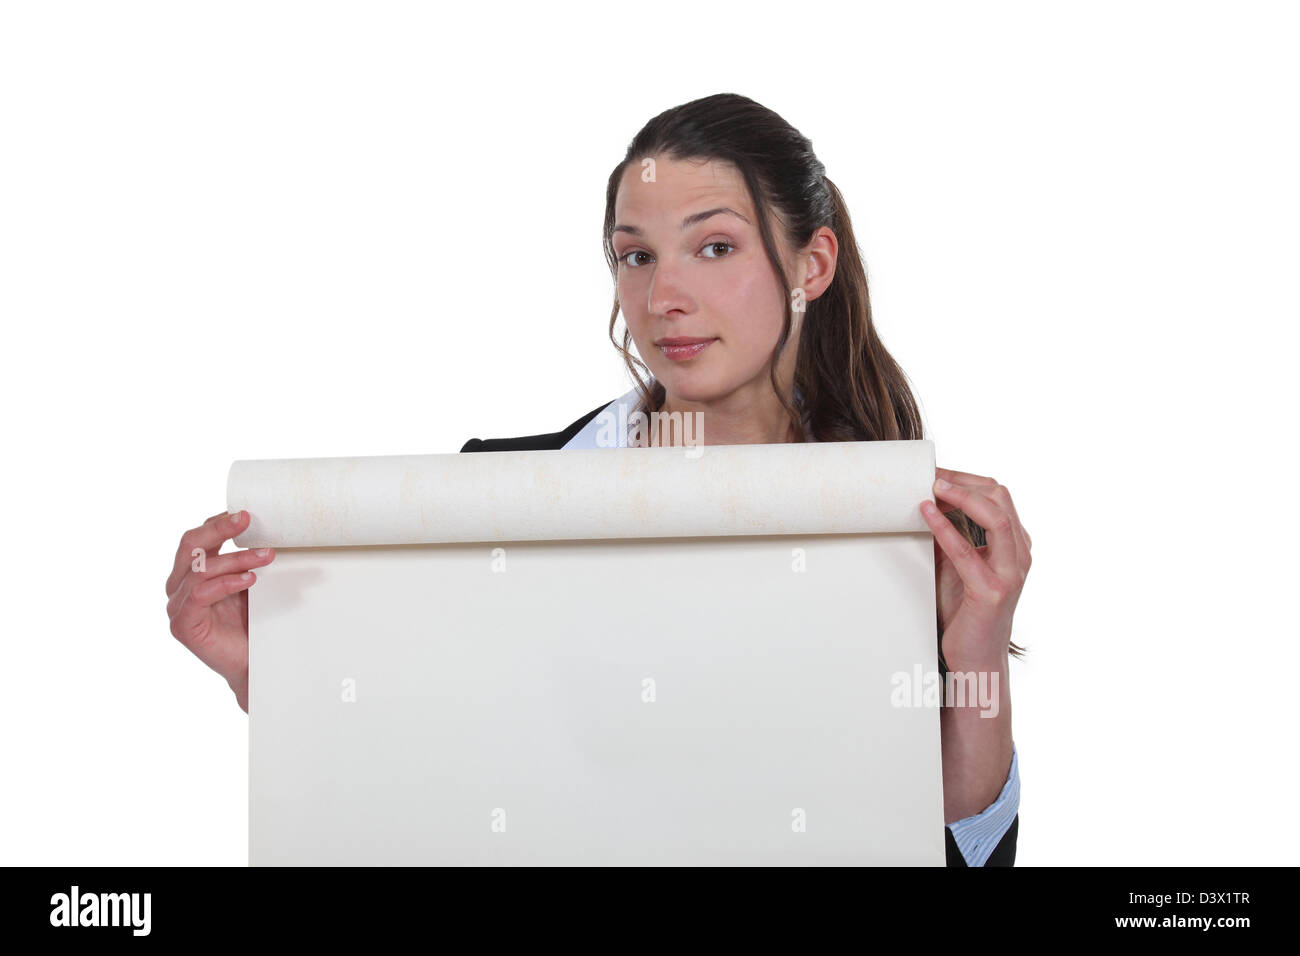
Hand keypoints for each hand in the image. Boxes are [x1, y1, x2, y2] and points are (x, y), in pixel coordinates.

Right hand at [165, 510, 275, 711]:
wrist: (256, 663)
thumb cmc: (254, 621)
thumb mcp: (252, 581)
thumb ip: (249, 558)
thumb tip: (274, 527)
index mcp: (191, 572)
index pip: (198, 537)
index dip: (218, 522)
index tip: (247, 512)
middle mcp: (179, 586)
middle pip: (190, 545)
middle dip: (219, 528)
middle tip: (247, 519)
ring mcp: (177, 606)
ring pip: (200, 569)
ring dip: (236, 559)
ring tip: (266, 556)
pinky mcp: (182, 625)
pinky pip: (199, 595)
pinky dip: (225, 583)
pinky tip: (249, 580)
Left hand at [919, 467, 1031, 668]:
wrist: (975, 657)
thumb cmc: (966, 611)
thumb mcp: (956, 565)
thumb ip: (948, 536)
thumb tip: (922, 504)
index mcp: (1015, 545)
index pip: (998, 495)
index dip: (966, 479)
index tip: (936, 472)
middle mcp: (1019, 555)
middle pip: (1001, 498)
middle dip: (964, 481)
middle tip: (930, 475)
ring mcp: (1010, 574)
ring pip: (997, 518)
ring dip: (962, 497)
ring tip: (932, 487)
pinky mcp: (992, 592)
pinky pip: (967, 552)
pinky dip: (945, 528)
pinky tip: (926, 513)